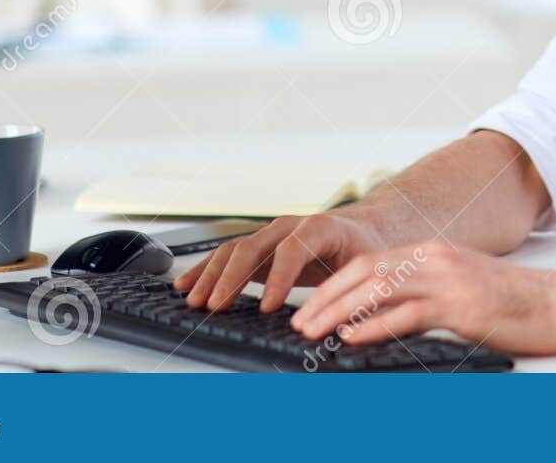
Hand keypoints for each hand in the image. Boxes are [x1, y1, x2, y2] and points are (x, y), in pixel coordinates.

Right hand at [173, 212, 386, 311]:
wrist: (361, 229)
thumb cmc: (365, 250)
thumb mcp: (370, 270)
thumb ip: (357, 296)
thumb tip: (343, 327)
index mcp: (321, 228)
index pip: (294, 249)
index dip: (280, 277)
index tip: (270, 307)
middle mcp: (290, 227)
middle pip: (255, 246)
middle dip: (233, 277)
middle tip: (218, 306)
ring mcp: (270, 236)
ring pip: (234, 250)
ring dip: (212, 275)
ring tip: (196, 302)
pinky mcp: (259, 249)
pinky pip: (226, 255)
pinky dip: (204, 270)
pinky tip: (185, 286)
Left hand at [290, 239, 555, 355]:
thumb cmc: (511, 302)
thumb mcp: (459, 288)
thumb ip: (422, 294)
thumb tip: (380, 317)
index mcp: (431, 253)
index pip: (369, 263)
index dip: (334, 286)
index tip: (310, 308)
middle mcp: (434, 259)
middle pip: (365, 272)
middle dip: (326, 298)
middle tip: (300, 322)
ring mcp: (447, 280)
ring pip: (378, 289)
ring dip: (340, 312)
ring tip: (314, 332)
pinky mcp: (460, 305)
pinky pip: (407, 314)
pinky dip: (375, 325)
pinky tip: (353, 337)